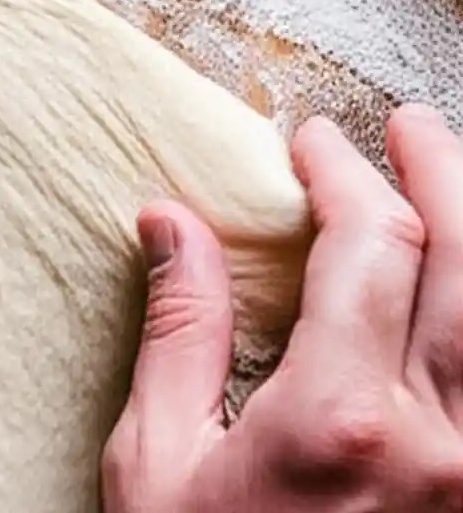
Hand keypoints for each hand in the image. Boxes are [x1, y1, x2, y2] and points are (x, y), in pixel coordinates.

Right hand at [103, 105, 462, 510]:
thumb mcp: (159, 465)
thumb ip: (178, 337)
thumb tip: (170, 226)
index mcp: (341, 421)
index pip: (368, 248)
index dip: (342, 176)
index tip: (310, 148)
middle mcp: (438, 444)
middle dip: (439, 172)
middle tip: (406, 128)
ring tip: (452, 180)